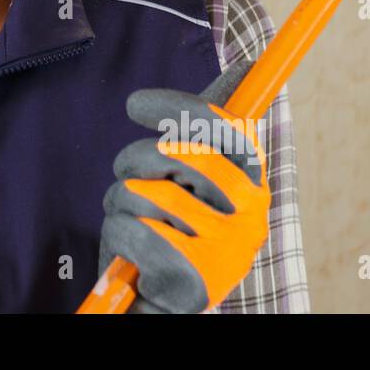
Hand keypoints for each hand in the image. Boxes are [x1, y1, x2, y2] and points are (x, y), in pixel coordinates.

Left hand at [98, 57, 269, 312]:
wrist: (165, 304)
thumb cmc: (174, 229)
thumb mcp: (192, 176)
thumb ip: (208, 128)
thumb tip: (244, 65)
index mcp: (250, 182)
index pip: (224, 126)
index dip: (177, 107)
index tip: (134, 105)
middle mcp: (250, 214)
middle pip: (173, 154)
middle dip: (134, 160)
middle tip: (129, 174)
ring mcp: (227, 248)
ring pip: (141, 192)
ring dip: (121, 206)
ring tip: (136, 222)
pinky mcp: (196, 279)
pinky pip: (131, 229)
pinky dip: (118, 237)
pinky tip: (131, 254)